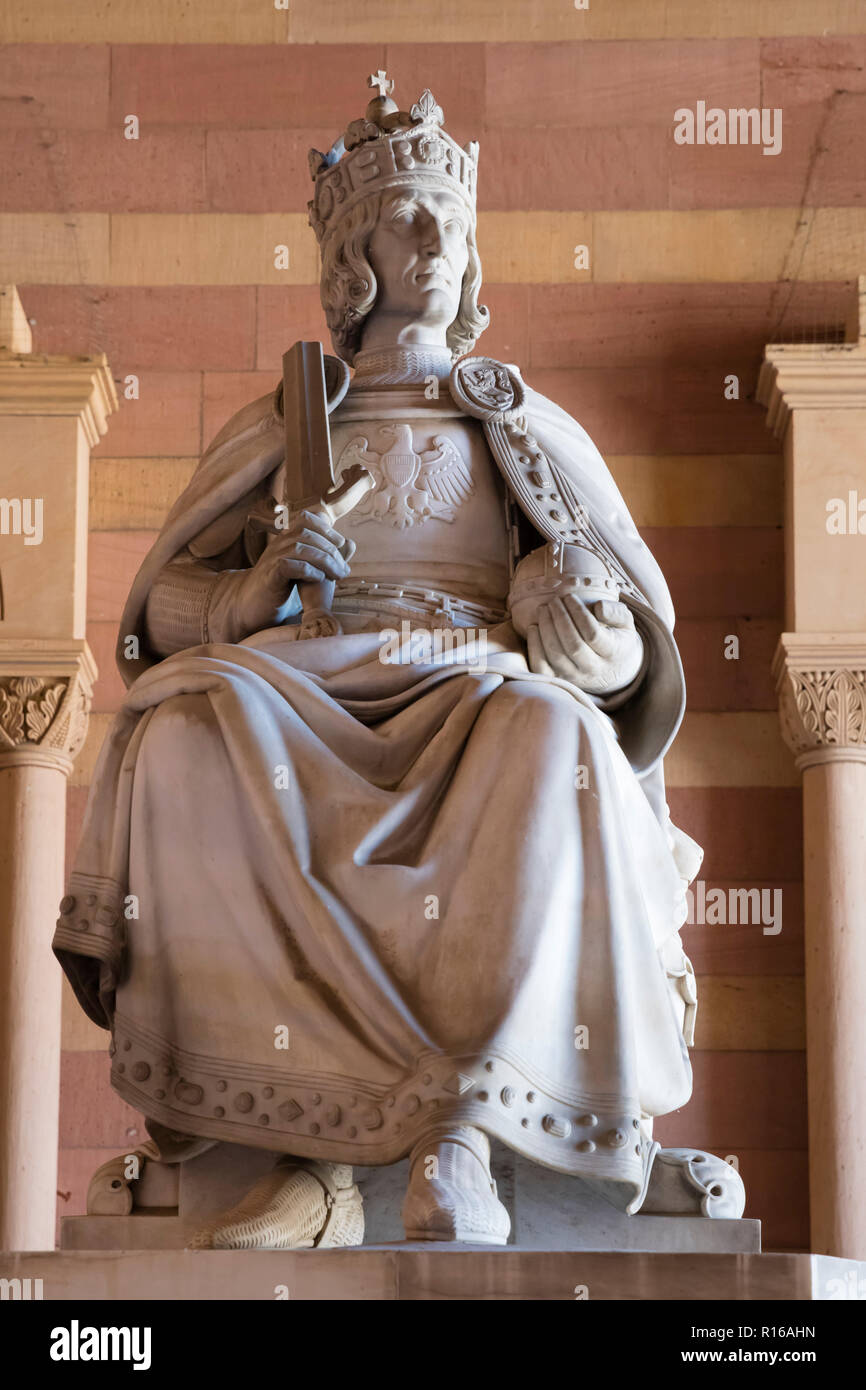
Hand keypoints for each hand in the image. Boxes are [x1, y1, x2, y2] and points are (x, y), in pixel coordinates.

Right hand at [235, 508, 352, 634]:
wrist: (254, 605)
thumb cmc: (283, 586)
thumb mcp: (305, 566)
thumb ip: (327, 555)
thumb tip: (351, 543)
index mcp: (285, 538)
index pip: (306, 519)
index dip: (326, 528)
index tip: (341, 544)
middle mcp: (277, 544)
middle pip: (307, 534)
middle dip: (331, 550)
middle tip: (344, 569)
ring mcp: (272, 558)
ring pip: (301, 549)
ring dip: (325, 562)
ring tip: (338, 576)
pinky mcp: (270, 576)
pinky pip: (291, 566)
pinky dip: (309, 571)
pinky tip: (319, 579)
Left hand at [526, 596, 643, 695]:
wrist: (612, 670)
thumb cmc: (616, 639)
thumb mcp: (625, 623)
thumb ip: (616, 612)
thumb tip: (598, 607)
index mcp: (613, 653)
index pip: (593, 634)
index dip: (579, 614)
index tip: (570, 597)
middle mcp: (594, 668)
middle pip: (573, 645)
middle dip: (560, 619)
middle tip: (554, 601)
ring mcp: (575, 676)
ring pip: (556, 655)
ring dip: (546, 629)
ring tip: (543, 609)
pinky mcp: (558, 678)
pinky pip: (541, 667)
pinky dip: (534, 647)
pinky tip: (534, 628)